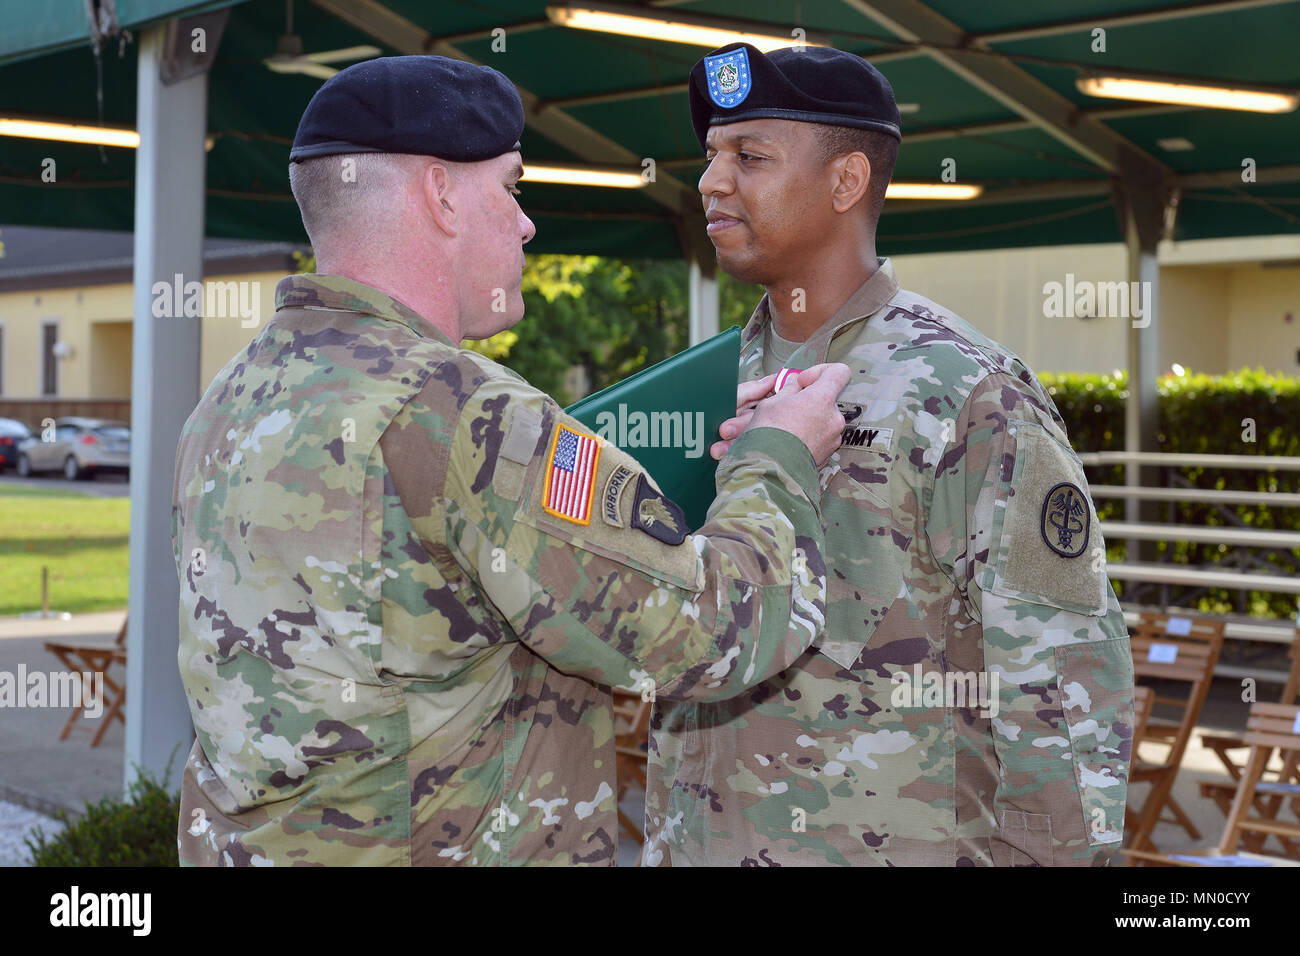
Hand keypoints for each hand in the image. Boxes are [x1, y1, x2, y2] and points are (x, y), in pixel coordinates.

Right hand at [715, 364, 849, 466]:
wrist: (769, 474)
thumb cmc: (768, 436)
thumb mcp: (771, 403)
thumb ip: (788, 389)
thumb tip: (795, 384)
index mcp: (822, 399)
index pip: (839, 372)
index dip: (820, 372)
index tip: (803, 382)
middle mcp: (834, 418)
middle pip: (828, 399)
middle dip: (809, 401)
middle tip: (786, 408)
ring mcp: (833, 439)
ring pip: (823, 420)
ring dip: (808, 420)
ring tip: (785, 429)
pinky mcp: (828, 455)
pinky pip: (820, 438)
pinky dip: (808, 437)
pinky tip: (790, 443)